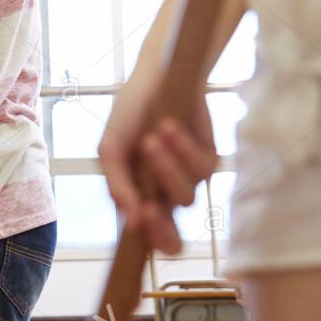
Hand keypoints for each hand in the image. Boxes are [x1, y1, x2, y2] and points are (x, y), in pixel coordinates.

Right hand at [98, 75, 216, 253]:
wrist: (155, 79)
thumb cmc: (128, 115)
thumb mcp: (110, 150)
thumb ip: (117, 186)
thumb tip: (131, 222)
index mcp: (137, 198)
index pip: (147, 238)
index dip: (148, 240)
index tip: (140, 223)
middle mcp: (164, 196)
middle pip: (173, 238)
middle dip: (163, 227)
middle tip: (150, 209)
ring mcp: (188, 180)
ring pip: (185, 198)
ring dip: (166, 168)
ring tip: (151, 139)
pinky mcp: (210, 159)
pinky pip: (202, 169)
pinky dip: (183, 148)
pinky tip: (169, 126)